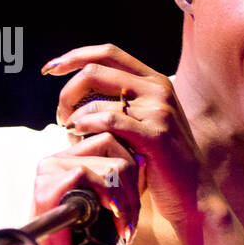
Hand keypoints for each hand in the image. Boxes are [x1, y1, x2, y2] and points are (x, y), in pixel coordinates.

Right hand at [8, 130, 140, 244]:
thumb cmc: (82, 244)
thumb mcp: (107, 207)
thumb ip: (120, 181)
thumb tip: (145, 158)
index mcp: (68, 159)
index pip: (112, 140)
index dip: (134, 167)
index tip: (134, 203)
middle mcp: (55, 160)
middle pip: (114, 145)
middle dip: (133, 185)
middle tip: (131, 220)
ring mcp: (48, 172)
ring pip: (109, 165)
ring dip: (127, 200)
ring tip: (124, 228)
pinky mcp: (45, 188)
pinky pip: (88, 176)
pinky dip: (111, 202)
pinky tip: (113, 225)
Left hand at [42, 44, 209, 225]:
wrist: (193, 192)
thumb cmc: (162, 161)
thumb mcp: (147, 121)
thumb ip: (123, 100)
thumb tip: (80, 88)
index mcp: (154, 81)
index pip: (107, 52)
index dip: (74, 56)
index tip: (50, 69)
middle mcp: (158, 89)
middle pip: (95, 71)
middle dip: (67, 91)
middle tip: (61, 116)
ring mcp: (159, 111)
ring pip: (96, 99)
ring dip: (74, 117)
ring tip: (71, 135)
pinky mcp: (155, 135)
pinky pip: (109, 121)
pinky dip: (86, 125)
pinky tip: (77, 134)